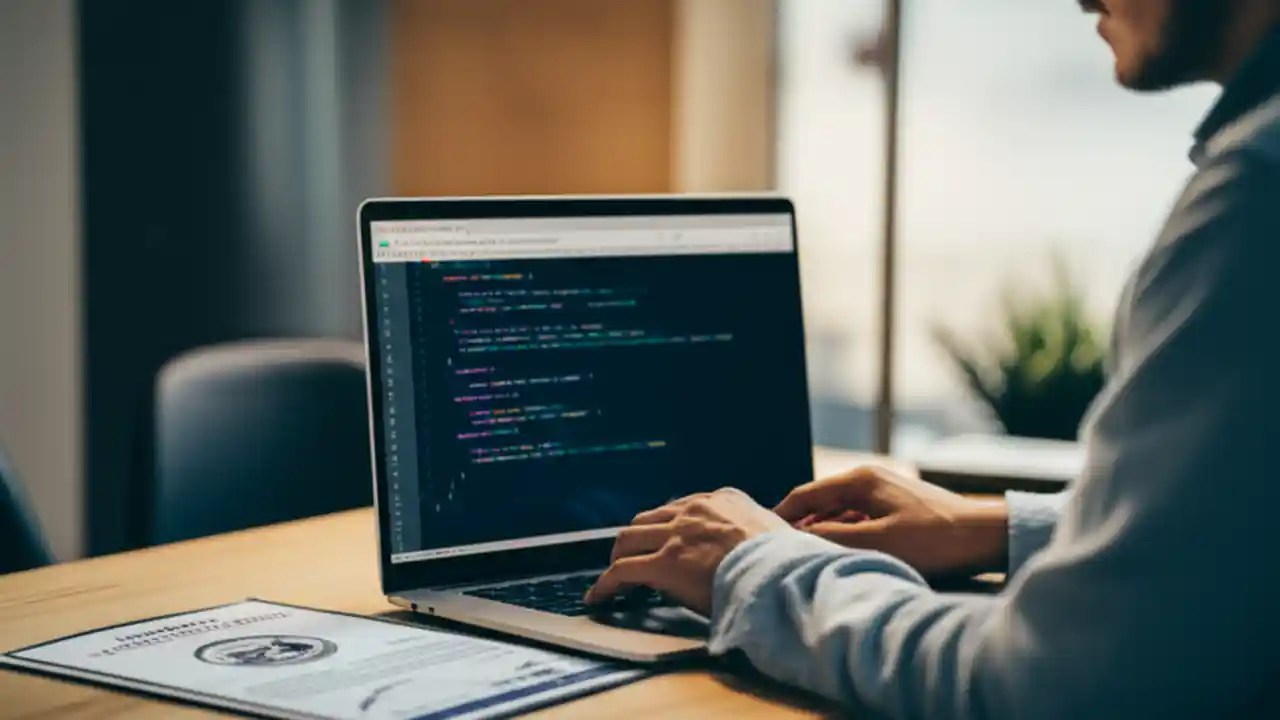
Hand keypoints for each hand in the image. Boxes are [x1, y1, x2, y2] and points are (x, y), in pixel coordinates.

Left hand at [584, 488, 789, 615]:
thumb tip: (765, 551)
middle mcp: (695, 509)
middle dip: (638, 538)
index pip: (682, 507)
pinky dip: (605, 584)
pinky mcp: (664, 563)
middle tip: (633, 556)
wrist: (782, 573)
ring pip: (629, 539)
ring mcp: (677, 534)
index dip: (669, 526)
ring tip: (614, 574)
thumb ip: (758, 534)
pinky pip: (622, 571)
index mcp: (724, 499)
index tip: (666, 538)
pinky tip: (598, 596)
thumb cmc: (789, 562)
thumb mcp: (776, 532)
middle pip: (649, 519)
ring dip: (619, 556)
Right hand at [775, 465, 1008, 576]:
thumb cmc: (935, 539)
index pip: (806, 494)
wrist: (986, 537)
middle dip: (801, 525)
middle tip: (781, 548)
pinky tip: (843, 553)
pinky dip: (845, 533)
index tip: (763, 534)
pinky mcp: (899, 508)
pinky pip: (859, 519)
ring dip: (824, 531)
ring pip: (840, 512)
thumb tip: (796, 538)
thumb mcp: (877, 542)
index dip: (782, 515)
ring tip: (808, 555)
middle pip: (821, 502)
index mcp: (860, 480)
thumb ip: (832, 538)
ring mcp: (886, 492)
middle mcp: (870, 479)